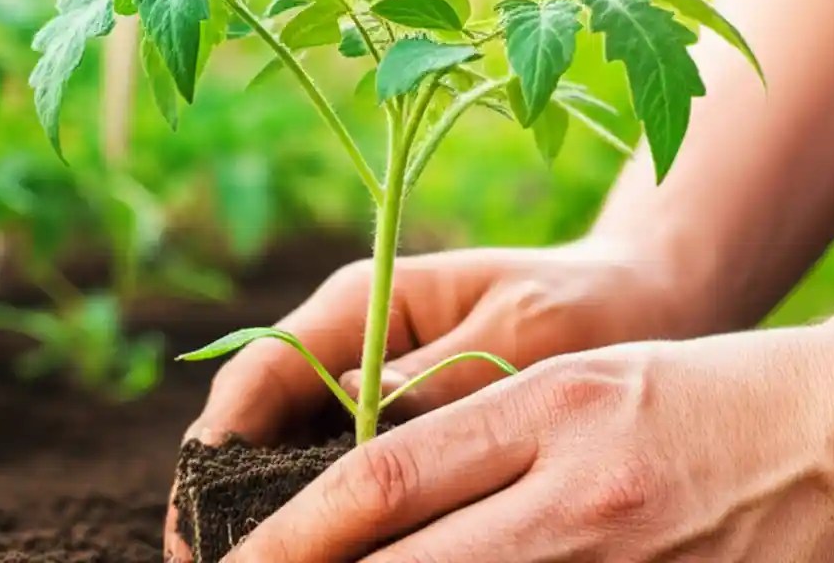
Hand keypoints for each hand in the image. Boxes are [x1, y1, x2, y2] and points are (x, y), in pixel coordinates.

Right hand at [165, 242, 693, 559]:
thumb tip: (357, 428)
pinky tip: (336, 556)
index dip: (215, 456)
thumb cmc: (583, 307)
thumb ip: (438, 384)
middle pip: (257, 424)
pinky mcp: (398, 415)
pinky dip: (332, 514)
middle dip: (229, 500)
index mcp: (364, 303)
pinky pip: (345, 466)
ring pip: (291, 452)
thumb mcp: (521, 340)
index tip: (200, 533)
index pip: (258, 377)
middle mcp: (350, 340)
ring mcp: (369, 378)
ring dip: (273, 513)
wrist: (633, 296)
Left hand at [223, 321, 833, 561]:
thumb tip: (375, 497)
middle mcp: (577, 492)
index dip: (292, 533)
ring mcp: (625, 560)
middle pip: (405, 561)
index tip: (234, 560)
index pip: (382, 480)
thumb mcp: (588, 380)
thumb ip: (485, 433)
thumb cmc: (714, 390)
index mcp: (549, 409)